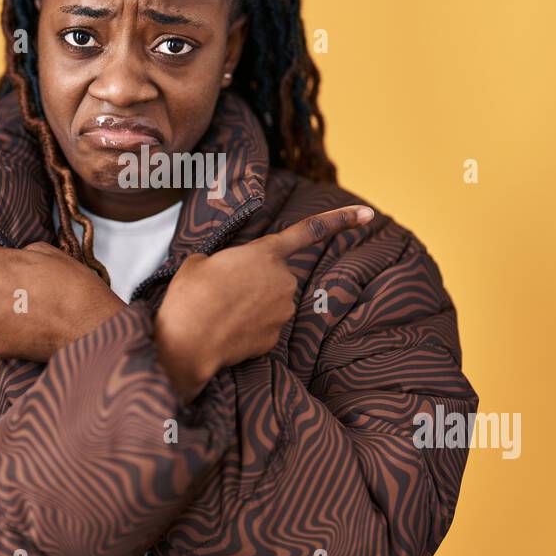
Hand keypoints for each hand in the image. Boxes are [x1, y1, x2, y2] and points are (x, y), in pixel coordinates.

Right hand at [154, 205, 373, 405]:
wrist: (188, 343)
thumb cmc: (190, 296)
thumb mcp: (198, 262)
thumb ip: (222, 260)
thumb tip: (225, 275)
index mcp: (266, 253)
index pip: (309, 230)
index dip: (341, 219)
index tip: (367, 213)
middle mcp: (283, 280)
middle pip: (275, 276)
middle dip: (254, 281)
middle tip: (221, 290)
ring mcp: (282, 312)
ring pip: (270, 303)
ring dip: (249, 305)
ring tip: (218, 311)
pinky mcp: (275, 339)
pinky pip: (263, 328)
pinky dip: (247, 329)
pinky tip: (226, 331)